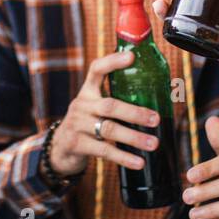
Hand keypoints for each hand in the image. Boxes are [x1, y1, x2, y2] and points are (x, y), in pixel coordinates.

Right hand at [48, 52, 162, 177]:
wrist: (60, 148)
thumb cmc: (87, 124)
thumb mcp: (95, 107)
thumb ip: (116, 101)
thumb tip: (158, 99)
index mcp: (88, 91)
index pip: (97, 69)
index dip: (113, 62)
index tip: (132, 56)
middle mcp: (81, 105)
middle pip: (109, 106)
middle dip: (135, 112)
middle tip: (156, 119)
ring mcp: (77, 125)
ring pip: (108, 129)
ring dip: (134, 137)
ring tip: (153, 143)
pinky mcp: (76, 144)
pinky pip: (104, 151)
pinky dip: (123, 157)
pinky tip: (139, 162)